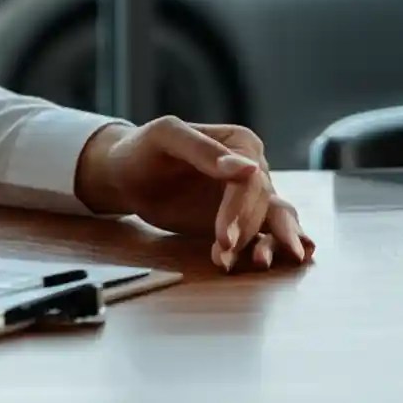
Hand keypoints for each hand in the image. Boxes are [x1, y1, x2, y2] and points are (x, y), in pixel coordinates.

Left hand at [75, 117, 315, 272]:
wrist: (127, 175)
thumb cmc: (143, 149)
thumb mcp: (166, 137)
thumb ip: (203, 150)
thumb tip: (250, 167)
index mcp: (241, 143)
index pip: (252, 181)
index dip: (240, 210)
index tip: (224, 238)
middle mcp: (253, 169)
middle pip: (266, 204)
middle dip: (248, 232)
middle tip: (226, 253)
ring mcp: (247, 197)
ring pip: (275, 221)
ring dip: (271, 244)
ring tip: (258, 264)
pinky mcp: (239, 220)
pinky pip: (259, 237)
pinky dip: (260, 250)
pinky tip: (244, 264)